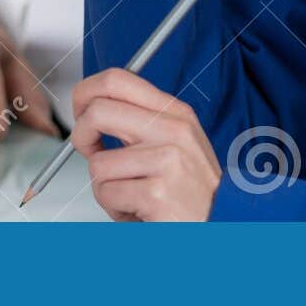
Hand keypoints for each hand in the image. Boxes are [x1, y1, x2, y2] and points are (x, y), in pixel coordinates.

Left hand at [70, 68, 219, 220]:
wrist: (224, 226)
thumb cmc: (193, 191)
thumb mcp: (175, 144)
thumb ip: (140, 122)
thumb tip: (90, 110)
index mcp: (175, 112)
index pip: (117, 79)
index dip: (86, 93)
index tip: (81, 112)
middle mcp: (173, 130)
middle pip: (98, 111)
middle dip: (81, 135)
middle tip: (89, 151)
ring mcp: (167, 161)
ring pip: (98, 163)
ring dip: (105, 187)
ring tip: (131, 196)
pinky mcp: (157, 194)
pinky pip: (108, 194)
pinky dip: (115, 209)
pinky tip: (139, 212)